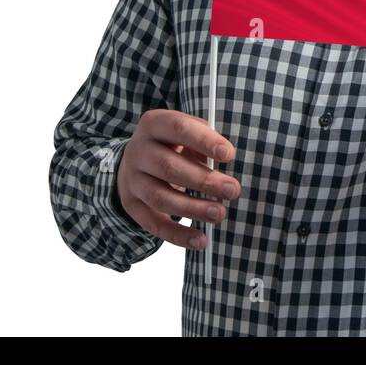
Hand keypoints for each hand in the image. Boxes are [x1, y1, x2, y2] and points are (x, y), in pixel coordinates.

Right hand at [116, 109, 239, 249]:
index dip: (204, 141)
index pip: (178, 128)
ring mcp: (132, 180)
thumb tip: (228, 159)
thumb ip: (205, 140)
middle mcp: (138, 151)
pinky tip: (200, 240)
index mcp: (154, 124)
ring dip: (193, 209)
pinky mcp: (133, 206)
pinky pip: (154, 224)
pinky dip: (178, 234)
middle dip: (204, 180)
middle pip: (169, 167)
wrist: (135, 161)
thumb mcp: (186, 133)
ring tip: (220, 214)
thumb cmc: (173, 144)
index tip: (229, 154)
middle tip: (232, 190)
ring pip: (161, 198)